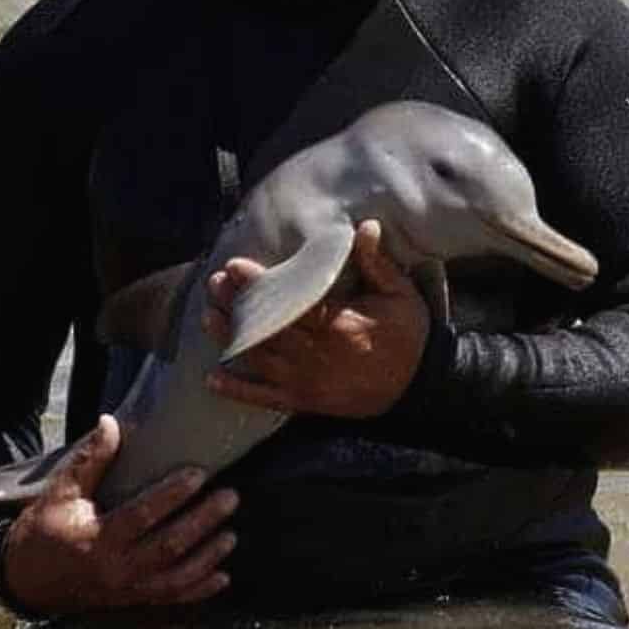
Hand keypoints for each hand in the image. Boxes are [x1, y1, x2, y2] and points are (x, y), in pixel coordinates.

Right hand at [2, 414, 238, 615]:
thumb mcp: (61, 491)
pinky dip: (197, 591)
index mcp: (97, 538)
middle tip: (230, 498)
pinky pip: (169, 599)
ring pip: (175, 578)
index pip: (142, 516)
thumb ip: (90, 460)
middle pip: (168, 547)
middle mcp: (116, 568)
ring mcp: (126, 589)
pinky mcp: (131, 600)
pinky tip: (222, 578)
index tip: (199, 474)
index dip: (172, 496)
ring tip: (231, 535)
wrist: (27, 578)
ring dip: (206, 558)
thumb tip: (110, 422)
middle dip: (202, 523)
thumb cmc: (45, 528)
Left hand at [203, 219, 429, 418]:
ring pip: (259, 360)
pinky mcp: (305, 402)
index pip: (290, 302)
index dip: (259, 284)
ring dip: (231, 339)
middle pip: (267, 329)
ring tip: (208, 316)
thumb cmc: (408, 334)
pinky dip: (238, 391)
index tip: (234, 266)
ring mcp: (307, 382)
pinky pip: (265, 399)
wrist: (419, 387)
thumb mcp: (400, 293)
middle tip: (214, 284)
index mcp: (338, 325)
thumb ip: (377, 262)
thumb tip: (365, 226)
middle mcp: (317, 355)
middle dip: (237, 306)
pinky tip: (213, 379)